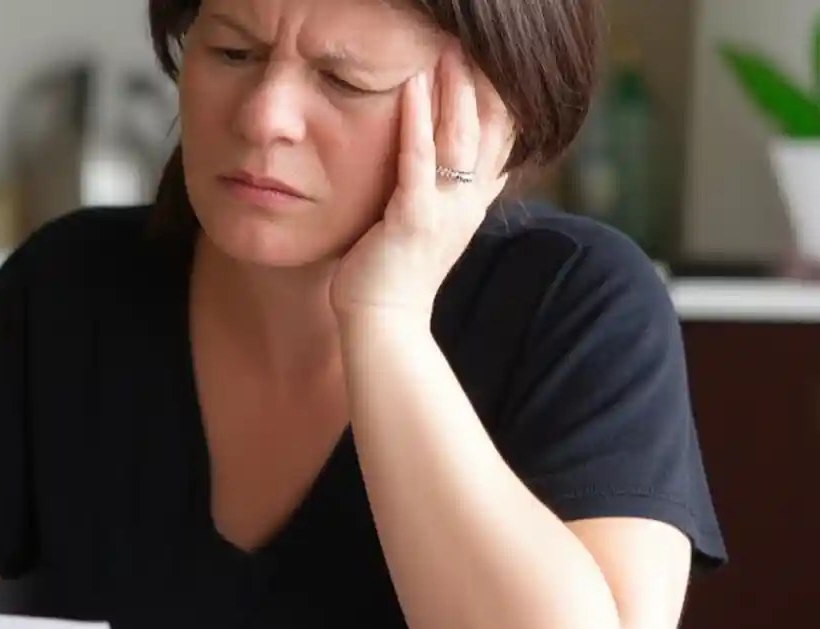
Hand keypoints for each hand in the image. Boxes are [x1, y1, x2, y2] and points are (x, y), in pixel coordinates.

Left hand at [330, 43, 513, 321]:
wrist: (385, 324)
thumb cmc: (400, 277)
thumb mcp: (443, 230)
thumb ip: (468, 197)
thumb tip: (500, 170)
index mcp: (472, 204)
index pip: (500, 142)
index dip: (503, 100)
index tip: (499, 66)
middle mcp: (466, 204)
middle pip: (484, 130)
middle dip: (481, 83)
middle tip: (474, 44)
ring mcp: (442, 210)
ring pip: (456, 137)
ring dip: (452, 89)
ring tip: (447, 50)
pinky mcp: (411, 217)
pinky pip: (417, 158)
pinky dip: (416, 120)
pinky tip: (410, 86)